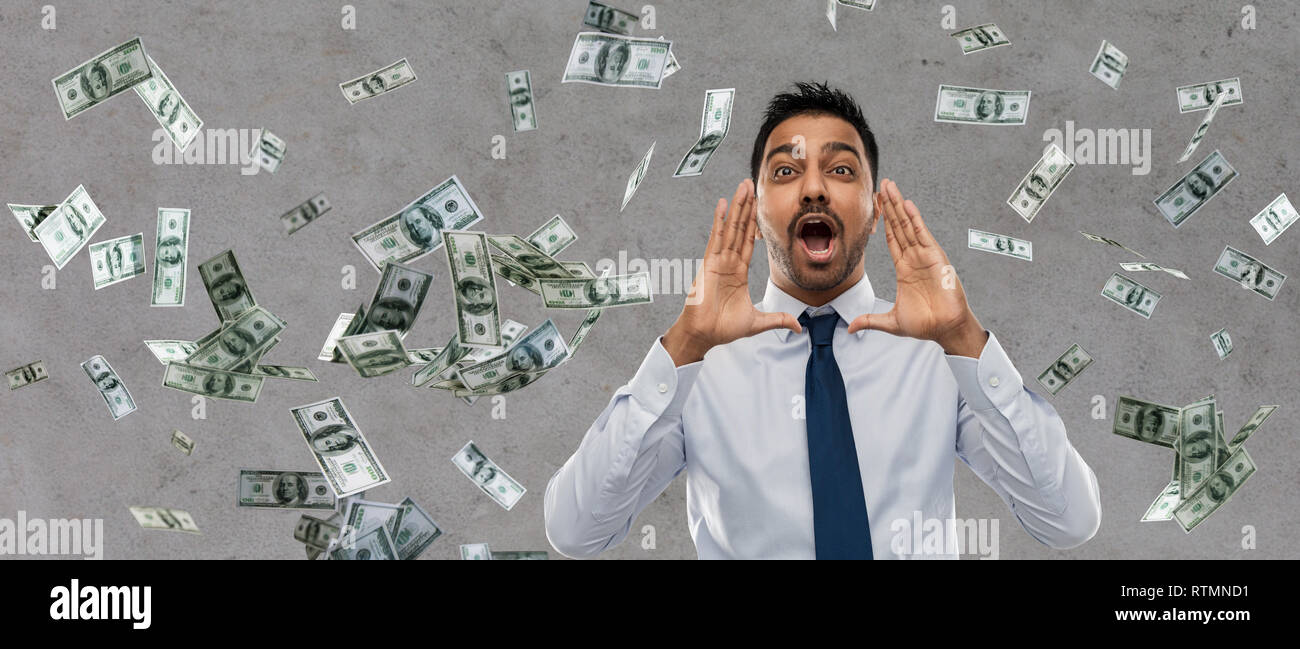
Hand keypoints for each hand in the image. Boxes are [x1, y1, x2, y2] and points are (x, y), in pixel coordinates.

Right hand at [662, 179, 801, 365]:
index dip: (754, 222)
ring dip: (737, 207)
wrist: (704, 335)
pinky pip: (716, 238)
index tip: (758, 205)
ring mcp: (718, 261)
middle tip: (751, 184)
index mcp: (738, 272)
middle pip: (740, 229)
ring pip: (731, 228)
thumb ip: (778, 320)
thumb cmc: (724, 328)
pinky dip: (720, 221)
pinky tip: (723, 204)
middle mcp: (729, 262)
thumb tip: (798, 327)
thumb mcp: (757, 322)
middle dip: (746, 206)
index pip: (749, 241)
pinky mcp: (709, 264)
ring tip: (742, 187)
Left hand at [846, 179, 986, 356]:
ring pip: (909, 225)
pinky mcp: (935, 258)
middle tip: (882, 184)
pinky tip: (907, 204)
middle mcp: (914, 258)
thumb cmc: (924, 325)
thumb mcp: (891, 321)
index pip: (892, 239)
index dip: (883, 221)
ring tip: (891, 187)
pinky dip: (915, 219)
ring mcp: (925, 256)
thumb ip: (870, 320)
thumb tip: (851, 328)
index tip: (877, 205)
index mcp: (904, 269)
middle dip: (890, 205)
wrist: (944, 329)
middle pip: (899, 226)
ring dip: (899, 206)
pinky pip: (923, 234)